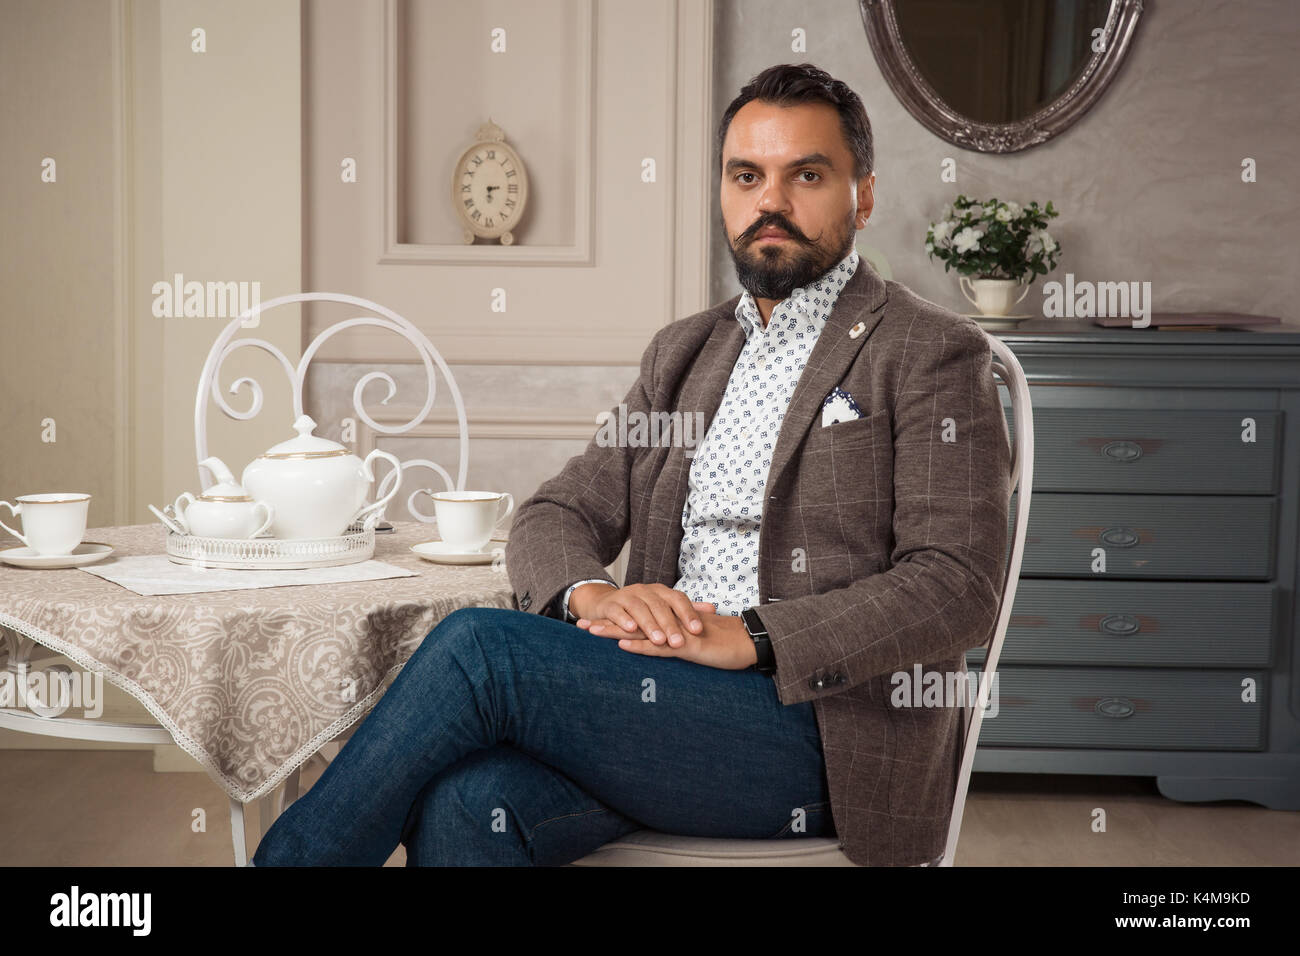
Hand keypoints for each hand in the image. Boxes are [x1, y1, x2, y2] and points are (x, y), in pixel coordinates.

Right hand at [571, 582, 712, 647]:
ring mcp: (626, 596)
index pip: (678, 599)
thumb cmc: (640, 609)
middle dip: (670, 625)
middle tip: (679, 643)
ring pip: (639, 608)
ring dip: (649, 625)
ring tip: (659, 640)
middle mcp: (645, 591)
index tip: (698, 631)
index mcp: (660, 591)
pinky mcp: (610, 605)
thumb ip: (686, 609)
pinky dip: (623, 620)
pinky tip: (631, 629)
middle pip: (659, 606)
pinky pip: (617, 611)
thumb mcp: (663, 608)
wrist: (606, 604)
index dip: (688, 614)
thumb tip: (713, 609)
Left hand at [581, 608, 758, 670]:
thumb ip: (680, 644)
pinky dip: (640, 645)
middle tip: (579, 626)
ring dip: (614, 632)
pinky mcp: (687, 645)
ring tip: (591, 632)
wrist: (749, 642)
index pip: (638, 622)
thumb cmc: (726, 645)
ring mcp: (677, 634)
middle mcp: (670, 626)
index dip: (616, 623)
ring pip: (640, 632)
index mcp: (670, 625)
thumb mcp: (697, 645)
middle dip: (605, 625)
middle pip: (632, 623)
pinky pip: (659, 646)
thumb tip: (667, 648)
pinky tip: (622, 644)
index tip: (593, 625)